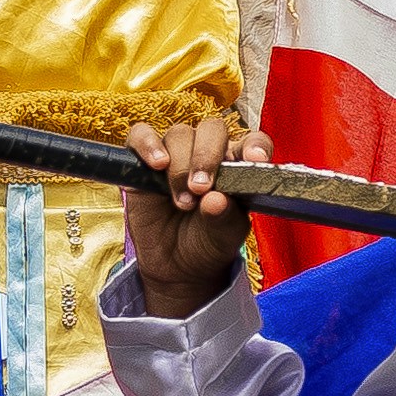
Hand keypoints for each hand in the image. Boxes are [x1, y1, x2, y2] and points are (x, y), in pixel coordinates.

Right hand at [118, 116, 257, 318]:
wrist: (175, 265)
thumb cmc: (208, 243)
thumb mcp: (224, 238)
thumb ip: (224, 219)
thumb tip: (214, 200)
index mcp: (238, 166)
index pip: (252, 142)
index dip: (254, 146)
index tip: (255, 159)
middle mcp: (209, 153)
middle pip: (212, 130)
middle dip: (207, 156)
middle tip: (201, 189)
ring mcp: (176, 153)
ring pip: (179, 134)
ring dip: (180, 167)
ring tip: (182, 202)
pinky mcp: (143, 160)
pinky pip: (140, 135)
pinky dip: (147, 145)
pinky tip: (156, 165)